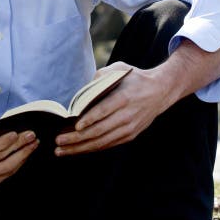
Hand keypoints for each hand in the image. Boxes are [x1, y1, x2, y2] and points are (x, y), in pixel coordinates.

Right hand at [0, 113, 38, 187]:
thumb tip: (3, 124)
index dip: (2, 143)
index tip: (15, 134)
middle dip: (18, 146)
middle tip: (31, 136)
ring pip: (5, 168)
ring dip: (22, 156)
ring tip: (33, 144)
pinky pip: (7, 175)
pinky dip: (19, 164)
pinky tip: (25, 154)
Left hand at [53, 61, 174, 155]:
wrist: (161, 91)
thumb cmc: (134, 78)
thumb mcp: (119, 69)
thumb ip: (100, 76)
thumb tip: (82, 90)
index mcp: (123, 98)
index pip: (104, 111)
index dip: (89, 120)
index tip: (75, 126)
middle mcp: (127, 115)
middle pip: (99, 131)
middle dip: (76, 138)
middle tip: (58, 141)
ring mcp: (129, 128)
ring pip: (101, 142)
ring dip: (80, 148)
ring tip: (61, 150)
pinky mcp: (130, 135)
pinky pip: (108, 145)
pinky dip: (91, 148)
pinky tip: (77, 150)